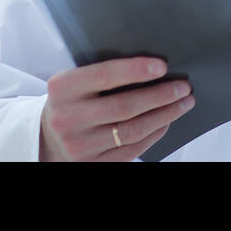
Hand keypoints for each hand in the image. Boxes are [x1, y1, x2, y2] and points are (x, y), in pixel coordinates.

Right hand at [40, 57, 194, 161]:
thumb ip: (103, 73)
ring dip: (164, 115)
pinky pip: (131, 149)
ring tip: (183, 103)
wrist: (46, 138)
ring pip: (132, 131)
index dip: (136, 70)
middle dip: (161, 96)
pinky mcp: (92, 164)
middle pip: (124, 106)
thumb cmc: (71, 101)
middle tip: (184, 87)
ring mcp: (79, 146)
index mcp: (62, 88)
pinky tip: (166, 122)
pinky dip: (154, 134)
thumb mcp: (75, 81)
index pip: (104, 75)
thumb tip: (153, 66)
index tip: (163, 66)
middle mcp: (67, 118)